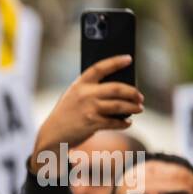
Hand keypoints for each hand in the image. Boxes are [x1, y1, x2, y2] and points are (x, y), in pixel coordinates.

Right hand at [29, 55, 143, 174]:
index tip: (128, 59)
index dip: (115, 62)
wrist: (52, 134)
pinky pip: (114, 122)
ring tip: (139, 109)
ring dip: (133, 107)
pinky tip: (127, 123)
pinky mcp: (92, 123)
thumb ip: (90, 90)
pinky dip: (124, 123)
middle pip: (117, 88)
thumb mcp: (73, 97)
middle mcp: (85, 94)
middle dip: (132, 92)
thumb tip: (119, 91)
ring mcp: (89, 109)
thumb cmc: (66, 115)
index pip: (100, 68)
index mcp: (79, 84)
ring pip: (119, 106)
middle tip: (140, 97)